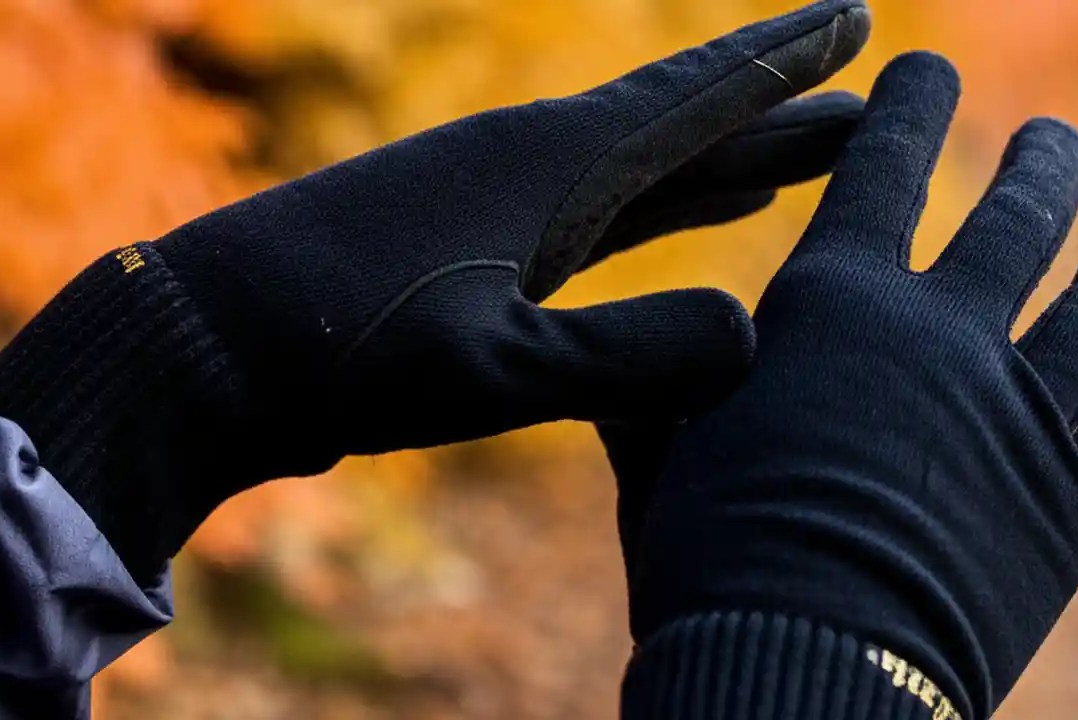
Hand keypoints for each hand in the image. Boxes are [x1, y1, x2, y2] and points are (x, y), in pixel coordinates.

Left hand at [0, 1, 871, 581]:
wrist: (212, 348)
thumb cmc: (343, 353)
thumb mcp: (492, 369)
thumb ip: (626, 356)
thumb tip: (756, 336)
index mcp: (553, 163)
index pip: (698, 97)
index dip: (782, 62)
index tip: (855, 18)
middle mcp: (538, 159)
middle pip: (688, 121)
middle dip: (780, 107)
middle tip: (865, 90)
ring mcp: (507, 198)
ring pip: (648, 164)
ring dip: (727, 155)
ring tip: (795, 151)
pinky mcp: (481, 243)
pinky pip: (603, 208)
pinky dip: (661, 201)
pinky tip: (678, 207)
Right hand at [612, 52, 1077, 718]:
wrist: (801, 672)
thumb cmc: (713, 561)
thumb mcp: (664, 464)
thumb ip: (661, 401)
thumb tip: (626, 380)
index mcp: (838, 307)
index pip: (885, 165)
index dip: (912, 104)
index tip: (932, 67)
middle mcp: (946, 338)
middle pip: (1021, 216)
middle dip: (1040, 163)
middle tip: (1050, 139)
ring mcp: (1025, 416)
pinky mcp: (1077, 504)